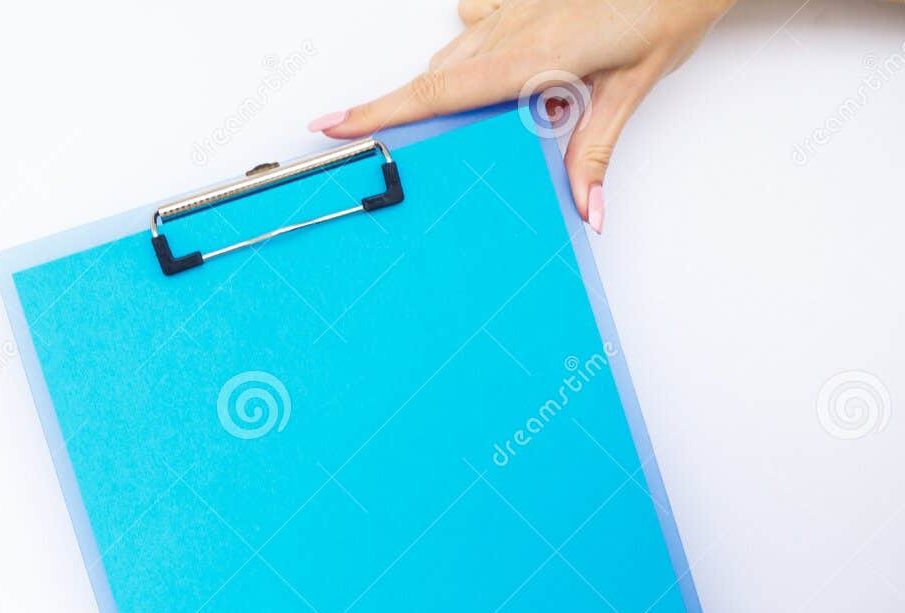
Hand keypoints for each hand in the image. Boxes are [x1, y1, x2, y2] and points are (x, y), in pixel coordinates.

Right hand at [307, 0, 738, 230]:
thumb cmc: (668, 8)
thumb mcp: (633, 87)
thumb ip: (594, 150)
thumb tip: (584, 205)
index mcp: (531, 56)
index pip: (434, 93)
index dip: (377, 112)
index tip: (332, 125)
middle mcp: (512, 27)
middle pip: (435, 78)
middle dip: (406, 111)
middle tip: (380, 140)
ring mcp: (513, 4)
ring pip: (453, 52)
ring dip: (449, 84)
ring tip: (464, 116)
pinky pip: (475, 21)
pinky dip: (475, 46)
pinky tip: (498, 59)